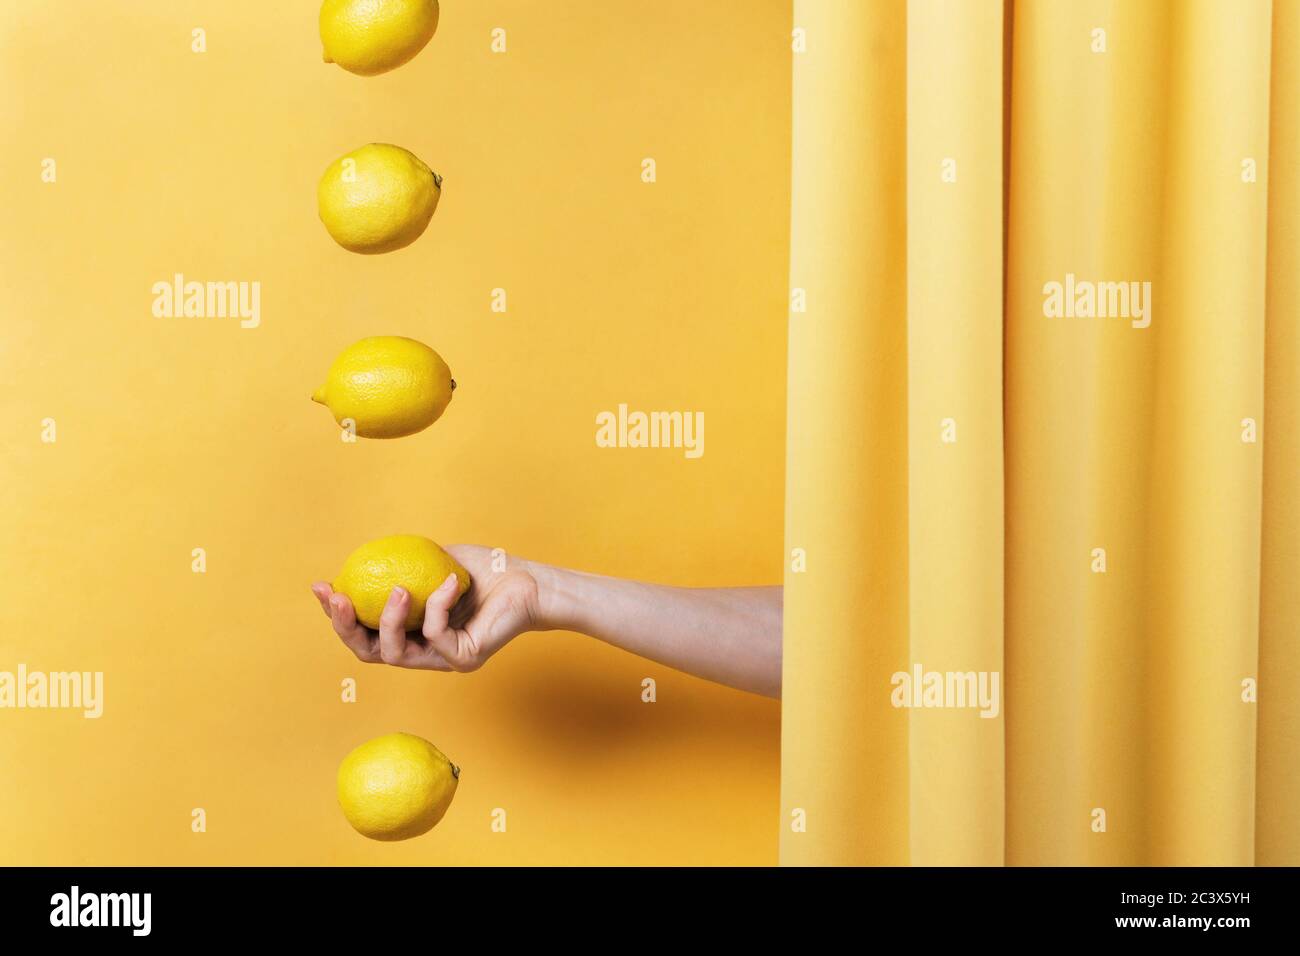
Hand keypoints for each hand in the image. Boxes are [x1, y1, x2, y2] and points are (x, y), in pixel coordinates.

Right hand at [310, 544, 542, 671]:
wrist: (527, 580)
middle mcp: (423, 652)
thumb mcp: (433, 561)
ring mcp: (443, 659)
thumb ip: (400, 564)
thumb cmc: (484, 570)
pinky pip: (436, 635)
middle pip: (369, 652)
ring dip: (388, 620)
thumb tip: (357, 559)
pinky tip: (449, 582)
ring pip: (395, 654)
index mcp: (410, 632)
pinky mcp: (464, 659)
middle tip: (337, 597)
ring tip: (398, 589)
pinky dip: (436, 604)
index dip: (336, 614)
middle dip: (344, 627)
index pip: (364, 631)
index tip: (321, 586)